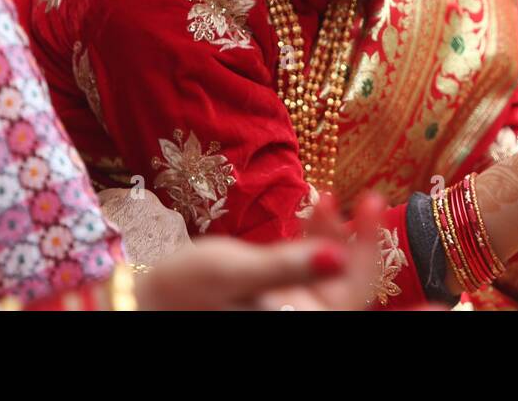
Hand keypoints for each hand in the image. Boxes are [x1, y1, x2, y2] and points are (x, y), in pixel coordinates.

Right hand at [135, 192, 383, 310]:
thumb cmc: (182, 289)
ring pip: (328, 273)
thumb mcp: (235, 272)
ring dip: (332, 235)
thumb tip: (338, 257)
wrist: (145, 300)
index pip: (353, 290)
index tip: (372, 201)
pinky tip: (309, 212)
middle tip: (366, 196)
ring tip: (325, 198)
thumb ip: (288, 266)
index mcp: (295, 322)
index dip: (369, 248)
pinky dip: (312, 241)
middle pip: (346, 281)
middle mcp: (298, 319)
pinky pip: (309, 270)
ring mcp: (289, 310)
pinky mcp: (279, 300)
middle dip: (356, 237)